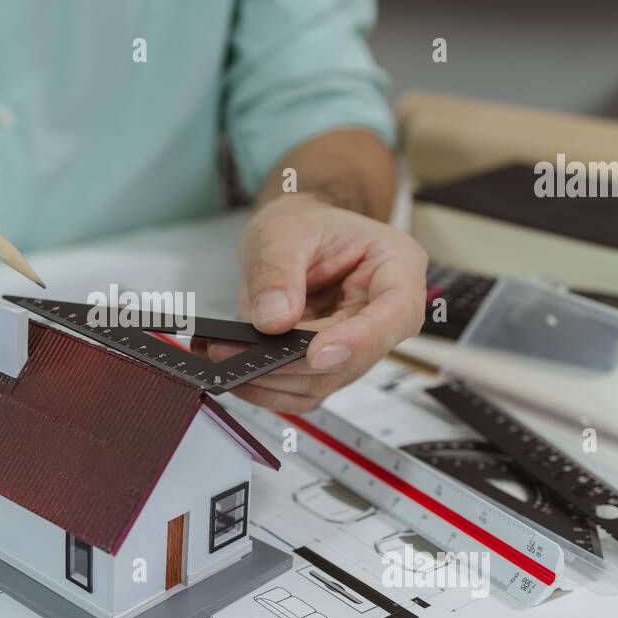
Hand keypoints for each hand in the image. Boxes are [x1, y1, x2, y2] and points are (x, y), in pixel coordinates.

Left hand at [230, 193, 426, 411]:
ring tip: (221, 353)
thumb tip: (274, 319)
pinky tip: (231, 365)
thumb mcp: (283, 231)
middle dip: (291, 362)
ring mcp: (357, 346)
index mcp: (396, 266)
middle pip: (352, 358)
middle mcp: (385, 315)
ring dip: (269, 378)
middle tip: (236, 350)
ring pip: (323, 382)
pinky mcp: (328, 367)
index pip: (396, 313)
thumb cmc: (302, 226)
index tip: (316, 354)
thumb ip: (278, 271)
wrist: (293, 238)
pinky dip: (262, 385)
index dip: (360, 340)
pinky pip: (298, 391)